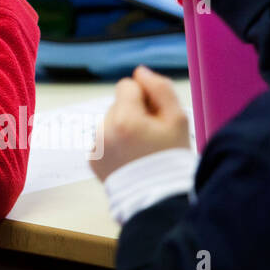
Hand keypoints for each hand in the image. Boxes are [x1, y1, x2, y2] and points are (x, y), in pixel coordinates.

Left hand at [89, 66, 190, 181]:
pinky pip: (104, 139)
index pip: (126, 85)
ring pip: (111, 121)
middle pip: (118, 104)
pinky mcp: (92, 158)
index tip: (155, 115)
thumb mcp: (177, 120)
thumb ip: (160, 89)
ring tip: (141, 149)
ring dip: (124, 128)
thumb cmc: (170, 159)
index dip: (144, 97)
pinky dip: (115, 144)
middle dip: (134, 113)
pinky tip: (130, 158)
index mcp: (124, 118)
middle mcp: (104, 130)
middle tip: (151, 136)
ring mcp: (96, 145)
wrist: (159, 198)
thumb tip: (140, 71)